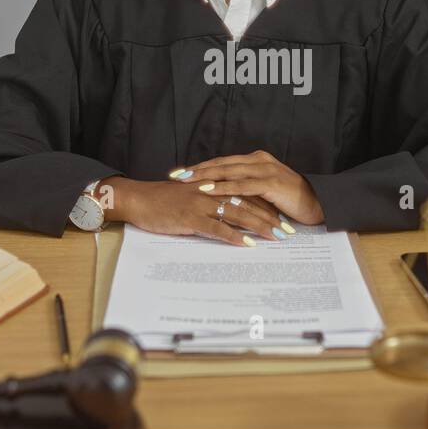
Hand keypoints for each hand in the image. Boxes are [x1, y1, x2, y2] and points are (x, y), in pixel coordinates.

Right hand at [101, 176, 288, 246]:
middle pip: (248, 204)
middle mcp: (211, 191)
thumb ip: (210, 203)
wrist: (139, 199)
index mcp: (213, 185)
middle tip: (288, 231)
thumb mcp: (191, 197)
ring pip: (238, 214)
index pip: (246, 194)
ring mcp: (202, 203)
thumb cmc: (163, 201)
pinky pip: (217, 227)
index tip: (283, 218)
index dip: (266, 206)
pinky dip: (234, 235)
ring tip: (276, 238)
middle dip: (270, 218)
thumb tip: (227, 215)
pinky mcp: (191, 217)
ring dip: (259, 226)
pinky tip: (248, 243)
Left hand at [176, 150, 324, 225]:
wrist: (317, 203)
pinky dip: (223, 187)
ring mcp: (264, 170)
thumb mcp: (264, 191)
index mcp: (255, 160)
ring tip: (186, 181)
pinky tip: (208, 190)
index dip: (201, 167)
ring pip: (228, 171)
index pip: (223, 162)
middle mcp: (258, 160)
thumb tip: (224, 194)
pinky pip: (241, 185)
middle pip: (221, 164)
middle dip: (197, 170)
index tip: (181, 173)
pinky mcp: (270, 182)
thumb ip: (247, 188)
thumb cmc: (290, 200)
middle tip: (175, 175)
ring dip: (206, 176)